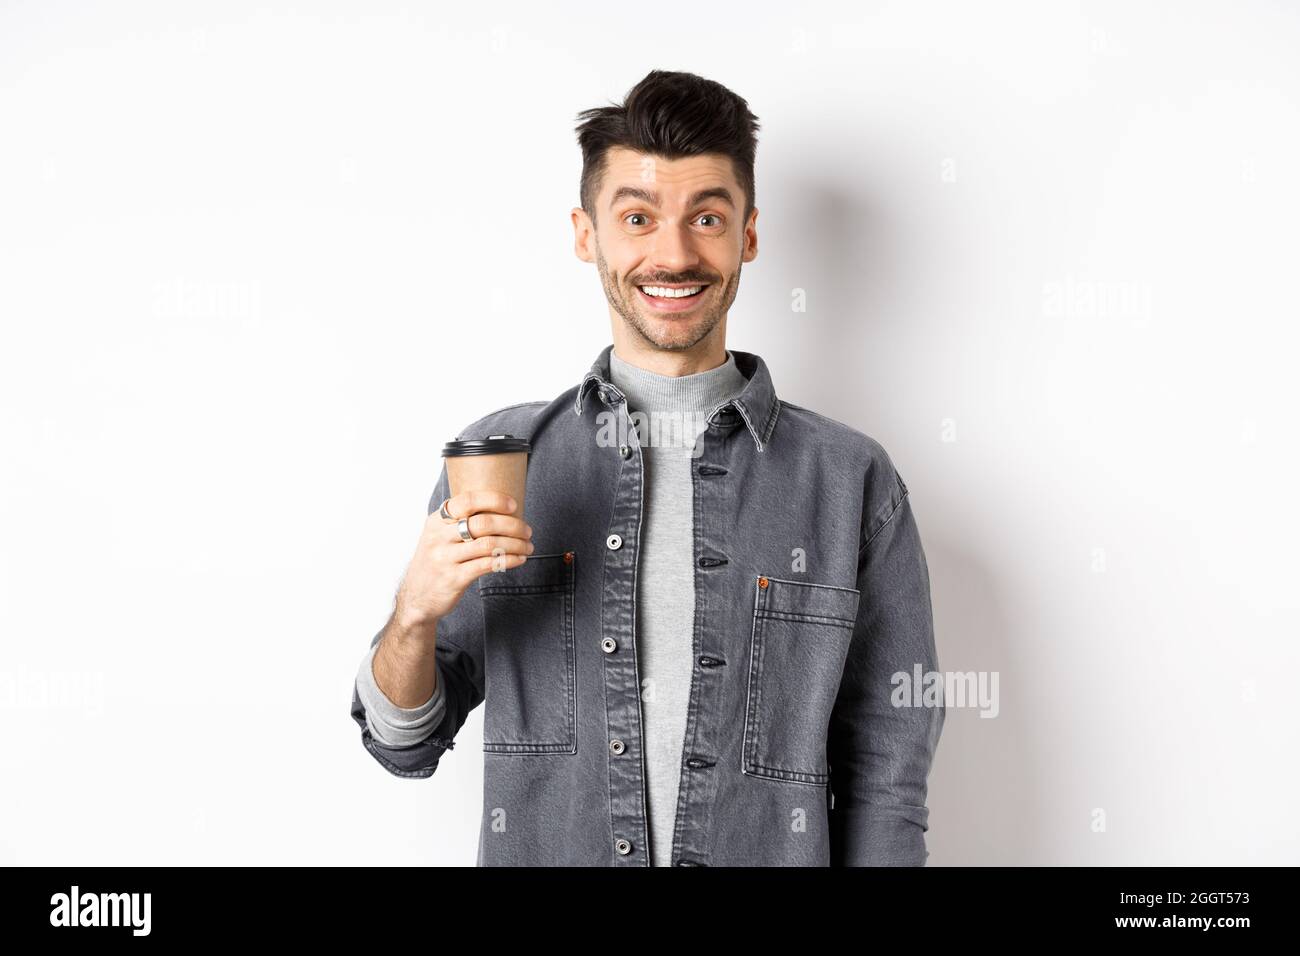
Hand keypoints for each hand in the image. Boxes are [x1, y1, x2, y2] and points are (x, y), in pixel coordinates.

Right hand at [394, 490, 533, 628]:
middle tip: (527, 530)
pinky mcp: (454, 579)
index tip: (513, 505)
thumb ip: (459, 522)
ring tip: (528, 546)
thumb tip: (500, 508)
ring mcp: (445, 559)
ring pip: (489, 545)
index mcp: (436, 521)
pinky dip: (508, 560)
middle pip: (483, 523)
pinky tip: (519, 559)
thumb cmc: (437, 562)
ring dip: (515, 544)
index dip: (493, 500)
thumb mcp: (438, 536)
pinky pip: (487, 565)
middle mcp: (439, 537)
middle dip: (512, 525)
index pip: (467, 501)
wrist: (417, 598)